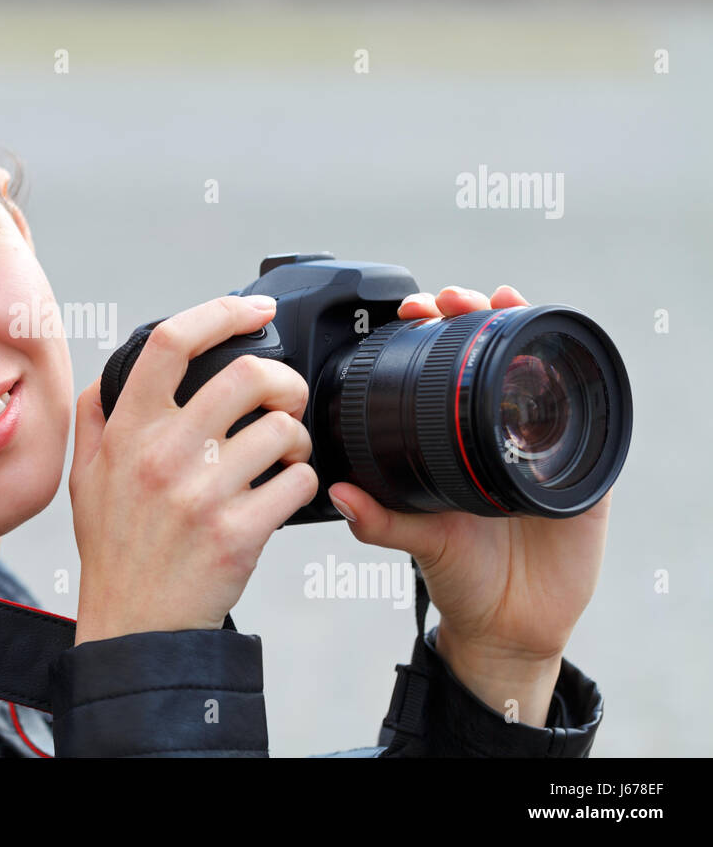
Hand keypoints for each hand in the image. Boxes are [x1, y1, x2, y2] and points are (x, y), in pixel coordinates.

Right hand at [68, 294, 319, 645]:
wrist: (135, 630)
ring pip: (283, 430)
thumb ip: (96, 416)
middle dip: (283, 380)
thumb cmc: (115, 550)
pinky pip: (299, 483)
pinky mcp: (238, 533)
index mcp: (127, 431)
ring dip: (297, 440)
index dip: (221, 311)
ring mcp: (201, 494)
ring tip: (284, 457)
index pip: (171, 342)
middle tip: (287, 397)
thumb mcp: (84, 477)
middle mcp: (162, 455)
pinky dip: (304, 483)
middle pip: (247, 376)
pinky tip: (285, 494)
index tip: (256, 310)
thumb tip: (116, 369)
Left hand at [327, 285, 609, 726]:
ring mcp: (540, 445)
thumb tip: (338, 494)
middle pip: (493, 354)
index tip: (411, 307)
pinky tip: (558, 363)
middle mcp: (495, 432)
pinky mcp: (582, 472)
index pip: (444, 370)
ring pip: (537, 371)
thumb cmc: (459, 577)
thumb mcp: (417, 543)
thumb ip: (381, 521)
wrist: (509, 626)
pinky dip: (576, 387)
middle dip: (476, 313)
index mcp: (453, 441)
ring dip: (524, 329)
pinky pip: (587, 422)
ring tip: (505, 301)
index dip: (434, 332)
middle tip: (453, 298)